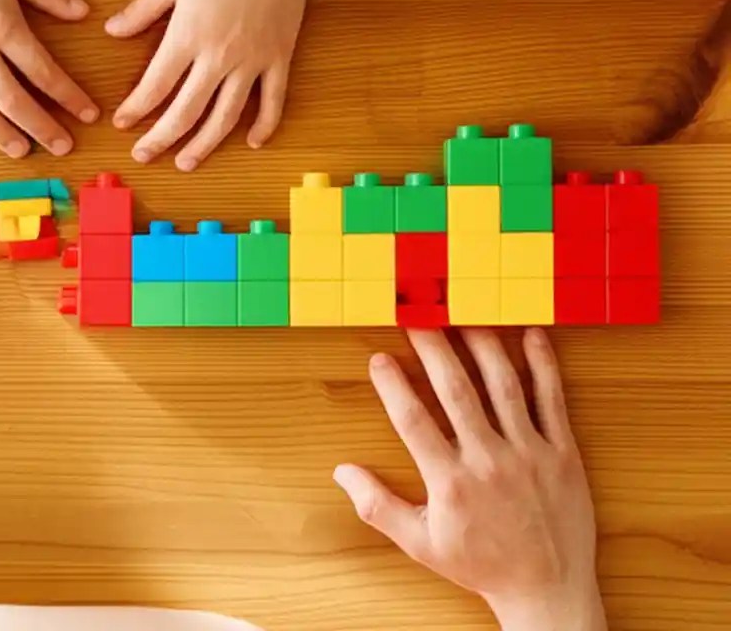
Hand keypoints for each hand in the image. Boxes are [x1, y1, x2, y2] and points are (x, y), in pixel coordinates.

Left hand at [107, 0, 306, 171]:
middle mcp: (219, 57)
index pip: (155, 86)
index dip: (136, 109)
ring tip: (186, 162)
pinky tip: (252, 142)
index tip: (122, 123)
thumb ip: (141, 10)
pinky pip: (273, 101)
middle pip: (186, 112)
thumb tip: (112, 31)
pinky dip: (265, 125)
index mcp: (188, 36)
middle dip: (161, 139)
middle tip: (144, 155)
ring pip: (226, 117)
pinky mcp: (279, 57)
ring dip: (204, 144)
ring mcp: (252, 61)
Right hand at [334, 329, 606, 630]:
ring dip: (483, 345)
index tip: (379, 358)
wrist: (547, 589)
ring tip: (465, 316)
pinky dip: (544, 365)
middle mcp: (489, 460)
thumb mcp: (420, 543)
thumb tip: (341, 472)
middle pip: (456, 391)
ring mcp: (529, 453)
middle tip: (418, 317)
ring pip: (504, 386)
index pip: (413, 420)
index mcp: (450, 482)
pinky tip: (531, 336)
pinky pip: (552, 400)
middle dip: (434, 349)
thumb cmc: (480, 565)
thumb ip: (377, 506)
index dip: (393, 385)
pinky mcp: (563, 454)